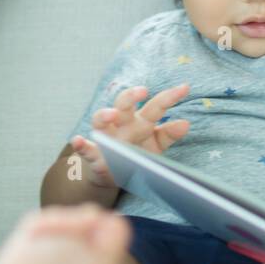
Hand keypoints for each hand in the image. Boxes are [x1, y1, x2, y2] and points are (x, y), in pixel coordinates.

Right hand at [70, 83, 190, 187]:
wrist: (112, 175)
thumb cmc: (136, 154)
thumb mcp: (155, 145)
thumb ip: (168, 135)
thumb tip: (186, 123)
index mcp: (140, 121)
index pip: (154, 107)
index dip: (168, 97)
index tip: (184, 88)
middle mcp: (121, 124)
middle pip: (123, 105)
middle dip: (131, 96)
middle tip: (142, 90)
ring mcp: (105, 138)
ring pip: (100, 120)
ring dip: (104, 115)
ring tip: (111, 114)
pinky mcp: (93, 155)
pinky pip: (84, 148)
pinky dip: (80, 144)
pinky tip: (78, 140)